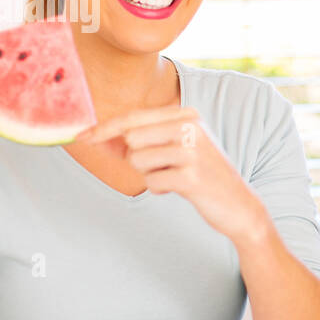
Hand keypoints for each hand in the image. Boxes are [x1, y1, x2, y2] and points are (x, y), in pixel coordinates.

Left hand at [76, 106, 264, 241]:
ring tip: (174, 176)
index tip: (80, 137)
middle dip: (137, 158)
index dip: (103, 129)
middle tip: (162, 166)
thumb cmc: (200, 175)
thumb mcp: (173, 150)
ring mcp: (192, 151)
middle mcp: (190, 127)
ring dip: (150, 174)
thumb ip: (138, 141)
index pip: (133, 118)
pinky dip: (160, 189)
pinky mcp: (192, 176)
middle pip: (131, 138)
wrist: (238, 205)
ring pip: (138, 160)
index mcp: (186, 115)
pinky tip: (180, 188)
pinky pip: (152, 182)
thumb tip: (96, 137)